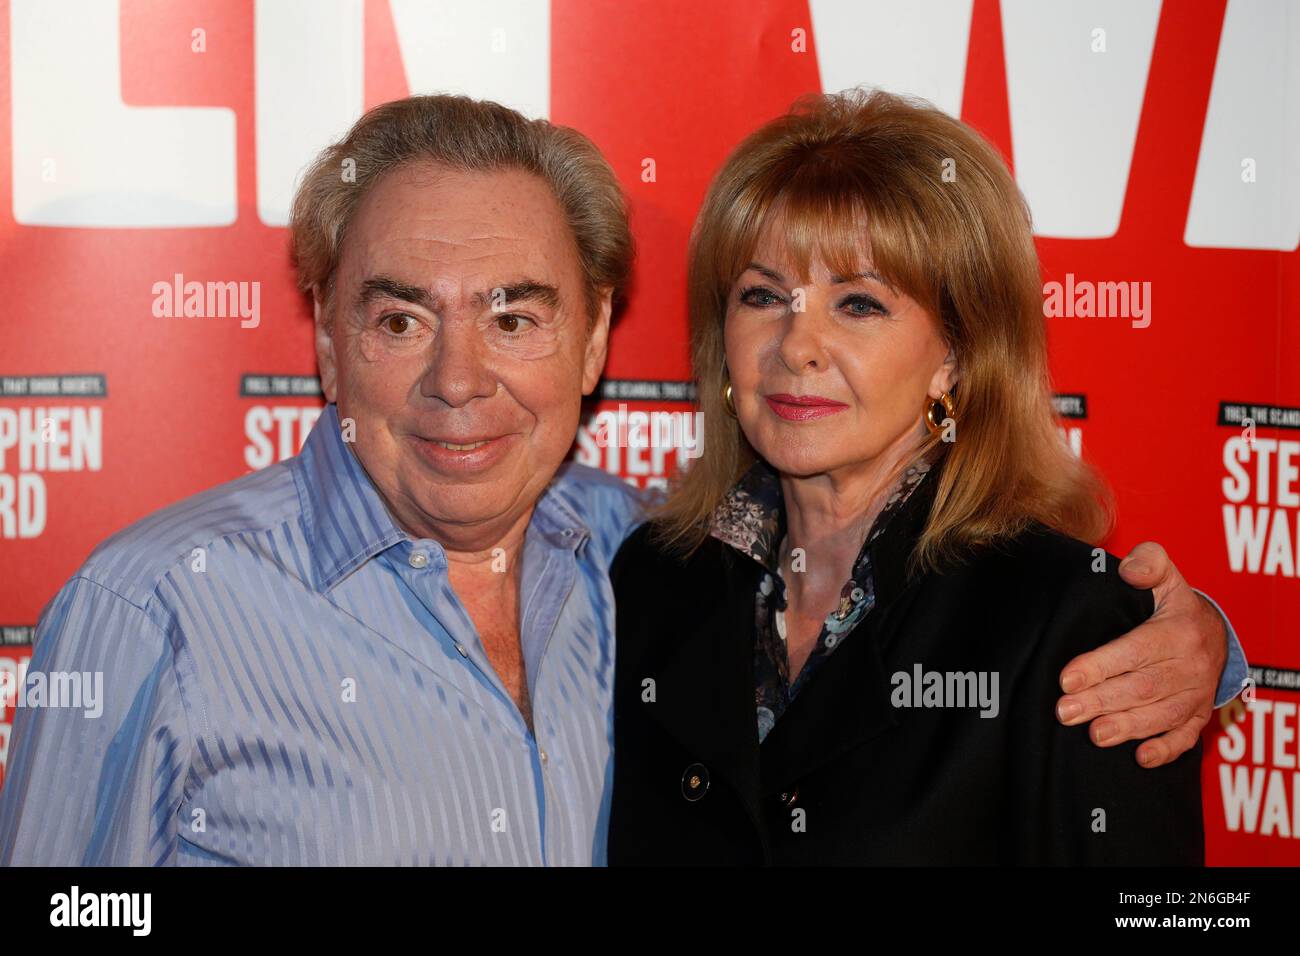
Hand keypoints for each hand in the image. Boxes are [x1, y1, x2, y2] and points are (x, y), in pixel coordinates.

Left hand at [1055, 541, 1226, 767]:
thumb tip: (1129, 570)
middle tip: (1066, 712)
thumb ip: (1148, 563)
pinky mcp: (1199, 714)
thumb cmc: (1173, 604)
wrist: (1214, 632)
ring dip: (1127, 727)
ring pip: (1162, 715)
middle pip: (1143, 687)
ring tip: (1094, 734)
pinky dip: (1165, 749)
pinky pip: (1187, 736)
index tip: (1067, 679)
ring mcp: (1196, 693)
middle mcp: (1190, 665)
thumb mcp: (1165, 575)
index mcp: (1177, 631)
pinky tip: (1140, 758)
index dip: (1100, 666)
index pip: (1136, 651)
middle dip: (1102, 701)